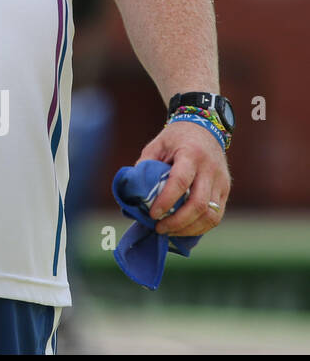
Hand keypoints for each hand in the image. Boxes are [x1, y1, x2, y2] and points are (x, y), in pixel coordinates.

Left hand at [138, 119, 230, 236]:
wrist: (205, 128)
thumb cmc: (175, 138)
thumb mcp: (156, 145)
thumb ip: (146, 166)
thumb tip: (135, 192)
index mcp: (191, 154)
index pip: (180, 182)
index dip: (166, 201)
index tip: (152, 214)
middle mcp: (210, 169)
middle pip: (198, 203)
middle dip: (177, 222)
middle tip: (158, 228)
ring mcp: (221, 181)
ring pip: (210, 214)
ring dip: (189, 228)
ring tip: (169, 231)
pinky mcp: (226, 190)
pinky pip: (216, 215)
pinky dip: (200, 227)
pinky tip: (184, 229)